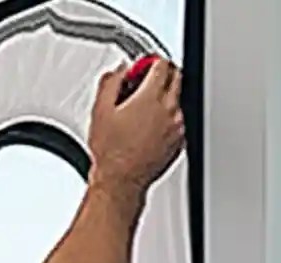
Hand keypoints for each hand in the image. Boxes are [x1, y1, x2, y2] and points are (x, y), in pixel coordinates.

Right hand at [86, 58, 185, 201]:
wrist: (121, 181)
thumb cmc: (111, 152)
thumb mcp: (100, 110)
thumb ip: (111, 82)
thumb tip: (120, 70)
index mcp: (151, 98)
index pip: (161, 65)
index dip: (149, 62)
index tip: (140, 68)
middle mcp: (170, 110)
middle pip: (176, 77)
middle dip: (160, 75)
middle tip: (143, 83)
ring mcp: (177, 127)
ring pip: (177, 100)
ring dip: (163, 98)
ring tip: (141, 111)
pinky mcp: (179, 142)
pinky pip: (177, 121)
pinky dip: (166, 119)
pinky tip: (147, 128)